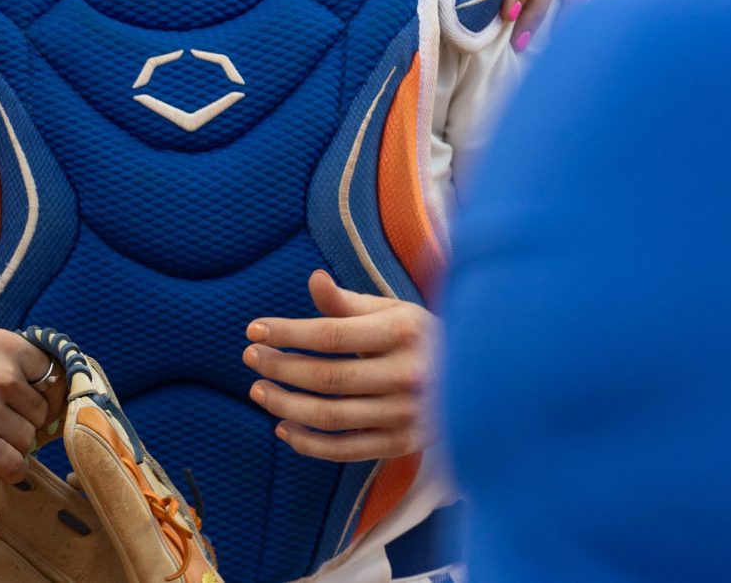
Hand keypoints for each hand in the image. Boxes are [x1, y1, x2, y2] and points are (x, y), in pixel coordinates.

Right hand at [0, 329, 51, 482]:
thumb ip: (4, 362)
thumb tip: (47, 386)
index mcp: (0, 345)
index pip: (46, 371)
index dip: (35, 390)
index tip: (20, 402)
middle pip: (39, 410)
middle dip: (20, 421)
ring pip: (28, 440)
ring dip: (10, 446)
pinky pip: (17, 465)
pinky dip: (8, 470)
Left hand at [242, 270, 433, 462]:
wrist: (480, 381)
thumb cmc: (421, 338)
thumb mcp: (392, 310)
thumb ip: (347, 302)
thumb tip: (313, 279)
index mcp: (403, 333)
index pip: (331, 335)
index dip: (287, 333)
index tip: (253, 329)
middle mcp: (407, 375)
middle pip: (327, 377)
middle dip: (279, 367)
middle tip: (250, 358)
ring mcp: (406, 414)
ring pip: (331, 416)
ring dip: (286, 406)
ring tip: (258, 391)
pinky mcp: (403, 444)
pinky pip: (346, 449)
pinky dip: (309, 444)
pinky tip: (283, 429)